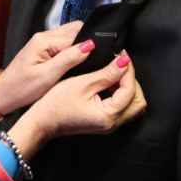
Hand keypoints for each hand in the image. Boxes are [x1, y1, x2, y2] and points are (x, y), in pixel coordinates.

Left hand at [0, 21, 95, 115]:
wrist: (3, 95)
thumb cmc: (21, 89)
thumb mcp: (48, 76)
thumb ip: (69, 59)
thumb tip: (89, 45)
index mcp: (44, 40)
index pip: (77, 34)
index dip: (90, 45)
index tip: (101, 56)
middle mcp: (43, 37)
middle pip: (75, 30)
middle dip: (87, 42)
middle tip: (96, 60)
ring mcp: (43, 42)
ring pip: (70, 36)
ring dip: (80, 47)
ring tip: (86, 63)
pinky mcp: (43, 50)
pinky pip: (63, 44)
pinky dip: (72, 51)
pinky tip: (75, 64)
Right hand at [17, 52, 145, 149]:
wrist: (42, 121)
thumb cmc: (56, 105)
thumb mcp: (82, 83)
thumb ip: (107, 73)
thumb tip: (123, 62)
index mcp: (109, 115)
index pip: (130, 90)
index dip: (128, 70)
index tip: (121, 56)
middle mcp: (112, 123)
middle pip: (138, 101)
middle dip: (132, 81)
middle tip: (120, 66)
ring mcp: (109, 125)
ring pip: (132, 105)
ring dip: (127, 88)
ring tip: (113, 73)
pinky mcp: (103, 122)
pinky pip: (122, 108)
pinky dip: (120, 94)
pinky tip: (108, 83)